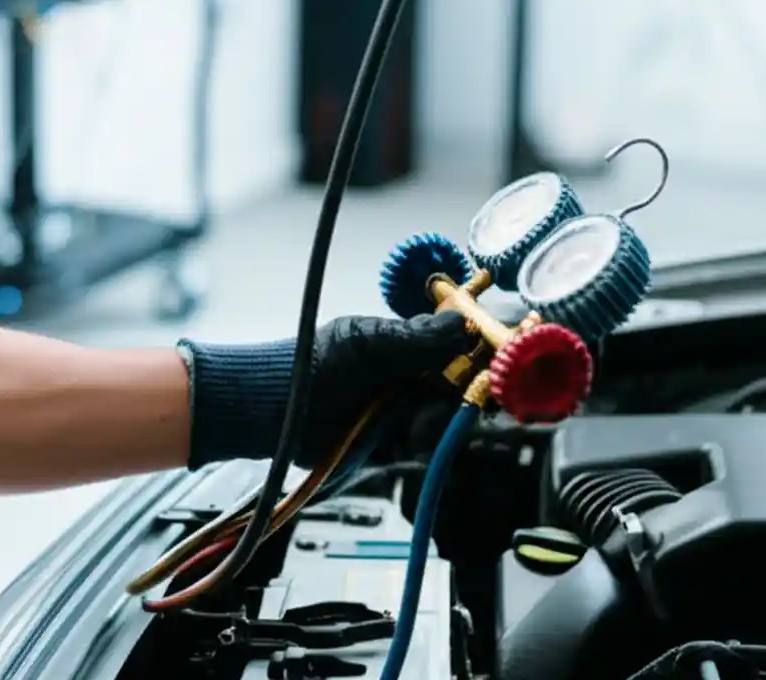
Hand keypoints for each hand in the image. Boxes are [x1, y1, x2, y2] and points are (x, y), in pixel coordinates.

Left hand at [181, 311, 472, 469]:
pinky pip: (427, 442)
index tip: (490, 355)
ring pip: (448, 414)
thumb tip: (461, 324)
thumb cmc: (312, 367)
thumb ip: (413, 337)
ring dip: (437, 418)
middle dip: (462, 388)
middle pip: (463, 381)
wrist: (275, 413)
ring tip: (412, 420)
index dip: (479, 348)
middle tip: (446, 393)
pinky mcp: (395, 442)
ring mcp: (404, 408)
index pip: (458, 341)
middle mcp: (411, 373)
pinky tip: (405, 436)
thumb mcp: (365, 343)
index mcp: (406, 341)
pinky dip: (423, 440)